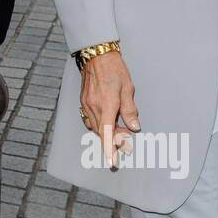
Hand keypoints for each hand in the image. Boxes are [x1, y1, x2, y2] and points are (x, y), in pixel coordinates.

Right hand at [80, 51, 139, 168]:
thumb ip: (130, 110)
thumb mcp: (128, 88)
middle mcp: (94, 107)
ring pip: (95, 127)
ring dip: (107, 132)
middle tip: (126, 142)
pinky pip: (90, 119)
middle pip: (102, 132)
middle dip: (113, 139)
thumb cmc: (114, 70)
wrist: (96, 55)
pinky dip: (99, 125)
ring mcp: (86, 104)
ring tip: (119, 130)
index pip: (107, 132)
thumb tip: (134, 127)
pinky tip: (107, 121)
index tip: (112, 161)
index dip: (109, 148)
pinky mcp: (83, 101)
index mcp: (107, 104)